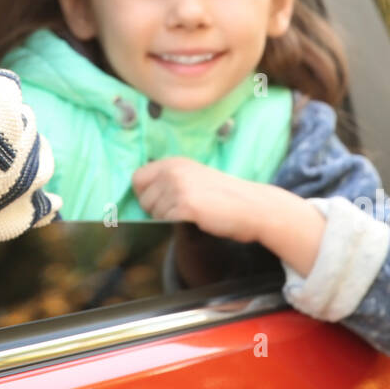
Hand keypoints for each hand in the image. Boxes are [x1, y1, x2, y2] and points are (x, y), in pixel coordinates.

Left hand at [132, 157, 267, 242]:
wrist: (253, 207)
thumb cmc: (225, 197)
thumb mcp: (195, 178)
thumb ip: (171, 181)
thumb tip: (143, 197)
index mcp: (174, 162)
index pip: (137, 178)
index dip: (145, 194)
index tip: (160, 202)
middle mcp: (173, 171)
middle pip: (143, 198)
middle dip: (156, 210)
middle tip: (181, 211)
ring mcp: (178, 188)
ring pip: (154, 213)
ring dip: (168, 219)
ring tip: (192, 214)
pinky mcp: (185, 206)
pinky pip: (165, 222)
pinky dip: (177, 226)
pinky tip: (195, 220)